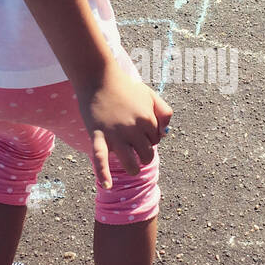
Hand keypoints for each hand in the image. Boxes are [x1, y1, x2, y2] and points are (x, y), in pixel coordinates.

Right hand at [75, 63, 172, 188]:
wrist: (99, 79)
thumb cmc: (126, 88)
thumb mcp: (151, 95)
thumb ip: (164, 111)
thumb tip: (165, 134)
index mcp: (147, 120)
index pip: (156, 141)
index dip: (151, 139)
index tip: (142, 133)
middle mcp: (133, 130)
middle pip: (146, 154)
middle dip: (144, 155)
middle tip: (137, 149)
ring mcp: (115, 135)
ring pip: (130, 162)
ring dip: (133, 168)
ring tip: (133, 168)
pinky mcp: (98, 136)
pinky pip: (100, 158)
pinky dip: (103, 173)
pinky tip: (107, 185)